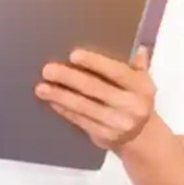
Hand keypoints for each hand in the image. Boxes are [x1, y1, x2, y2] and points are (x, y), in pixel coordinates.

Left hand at [36, 47, 156, 151]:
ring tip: (41, 88)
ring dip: (60, 96)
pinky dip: (64, 110)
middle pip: (95, 88)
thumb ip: (138, 64)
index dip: (95, 63)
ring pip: (83, 107)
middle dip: (69, 78)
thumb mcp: (142, 81)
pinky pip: (79, 120)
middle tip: (48, 70)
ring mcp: (118, 123)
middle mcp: (132, 106)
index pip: (117, 72)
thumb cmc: (135, 99)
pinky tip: (51, 101)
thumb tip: (139, 47)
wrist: (141, 137)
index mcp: (142, 87)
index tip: (73, 55)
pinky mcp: (105, 137)